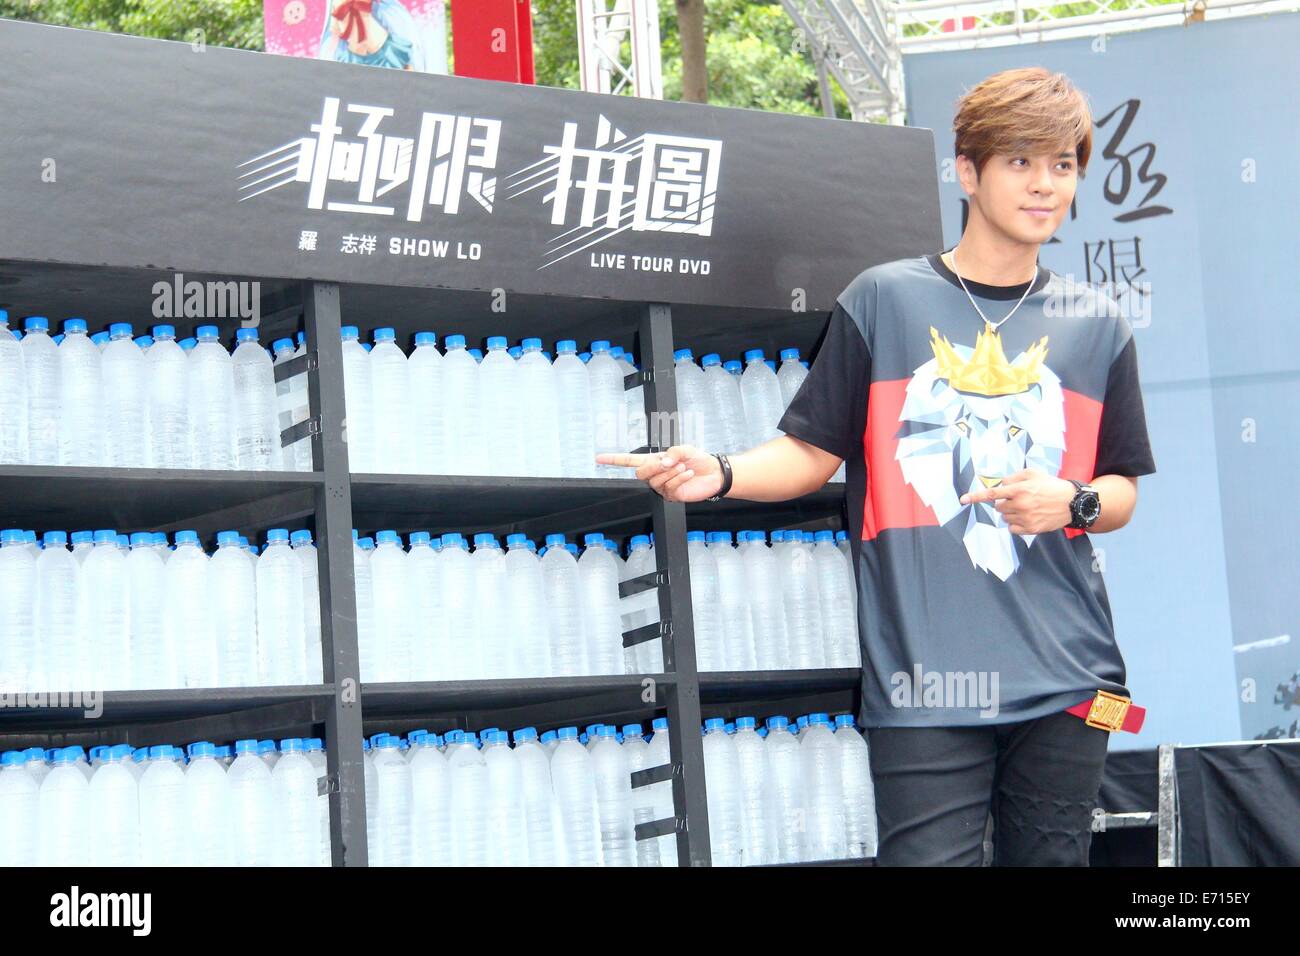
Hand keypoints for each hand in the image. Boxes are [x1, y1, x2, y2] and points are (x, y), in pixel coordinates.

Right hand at [596, 445, 722, 502]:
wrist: (713, 473)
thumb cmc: (697, 459)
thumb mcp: (685, 449)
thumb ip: (672, 452)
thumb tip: (663, 462)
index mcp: (653, 461)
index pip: (628, 461)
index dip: (613, 460)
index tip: (598, 458)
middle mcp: (654, 475)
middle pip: (640, 473)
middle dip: (654, 466)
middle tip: (670, 462)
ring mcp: (662, 487)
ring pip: (656, 480)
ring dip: (671, 472)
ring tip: (684, 467)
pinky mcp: (672, 496)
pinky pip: (669, 487)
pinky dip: (680, 478)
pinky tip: (689, 474)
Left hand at [959, 469, 1074, 534]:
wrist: (1072, 503)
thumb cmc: (1051, 485)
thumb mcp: (1033, 474)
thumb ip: (1013, 477)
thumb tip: (1000, 483)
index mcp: (1019, 489)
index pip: (992, 493)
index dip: (975, 497)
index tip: (962, 500)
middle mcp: (1020, 505)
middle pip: (998, 507)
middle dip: (1004, 503)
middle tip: (1019, 499)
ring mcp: (1025, 518)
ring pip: (1005, 518)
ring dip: (1011, 513)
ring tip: (1027, 508)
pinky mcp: (1030, 529)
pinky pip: (1012, 529)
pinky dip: (1016, 524)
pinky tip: (1028, 517)